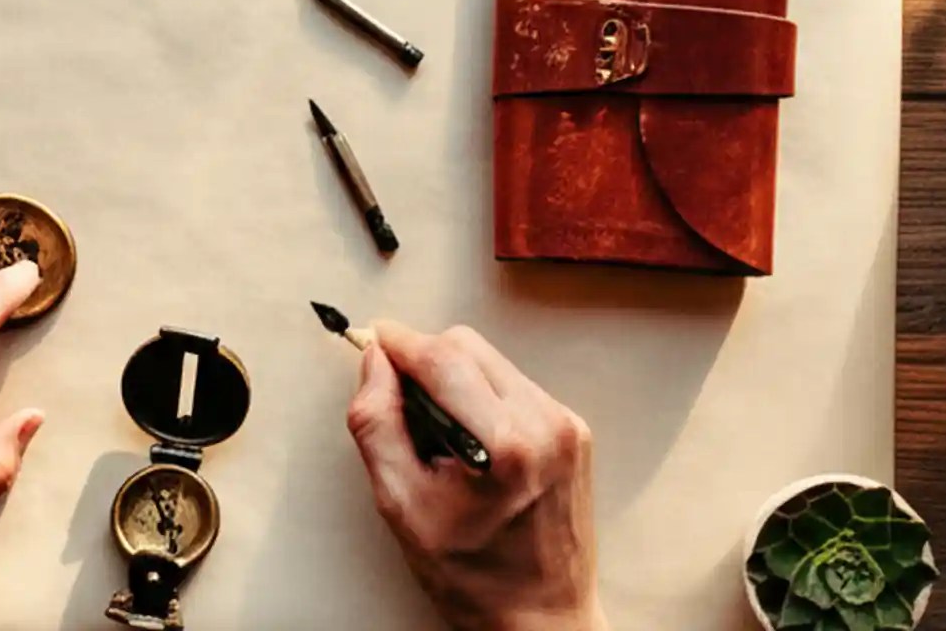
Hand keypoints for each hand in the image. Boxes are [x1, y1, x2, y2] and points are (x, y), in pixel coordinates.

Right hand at [348, 321, 605, 630]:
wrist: (541, 618)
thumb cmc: (473, 577)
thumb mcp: (401, 505)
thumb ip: (377, 424)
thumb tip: (374, 363)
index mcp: (506, 445)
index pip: (441, 357)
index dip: (398, 343)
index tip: (372, 342)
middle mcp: (545, 424)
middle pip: (468, 346)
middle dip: (425, 360)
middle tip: (399, 400)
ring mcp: (566, 425)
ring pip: (491, 360)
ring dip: (454, 378)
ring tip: (439, 434)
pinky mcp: (573, 430)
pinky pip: (513, 385)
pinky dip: (482, 397)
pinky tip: (471, 442)